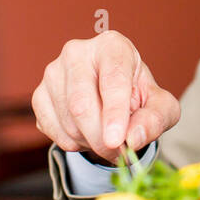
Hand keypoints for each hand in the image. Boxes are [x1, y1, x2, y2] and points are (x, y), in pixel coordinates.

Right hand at [31, 31, 179, 161]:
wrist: (113, 97)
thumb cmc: (139, 96)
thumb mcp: (161, 106)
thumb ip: (155, 119)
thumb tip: (133, 138)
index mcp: (112, 46)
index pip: (112, 80)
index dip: (114, 113)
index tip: (118, 141)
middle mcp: (77, 52)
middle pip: (82, 104)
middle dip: (101, 138)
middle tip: (119, 154)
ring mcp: (53, 72)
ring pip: (67, 121)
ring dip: (89, 142)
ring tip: (106, 137)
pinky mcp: (39, 94)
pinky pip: (52, 129)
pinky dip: (72, 143)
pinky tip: (87, 134)